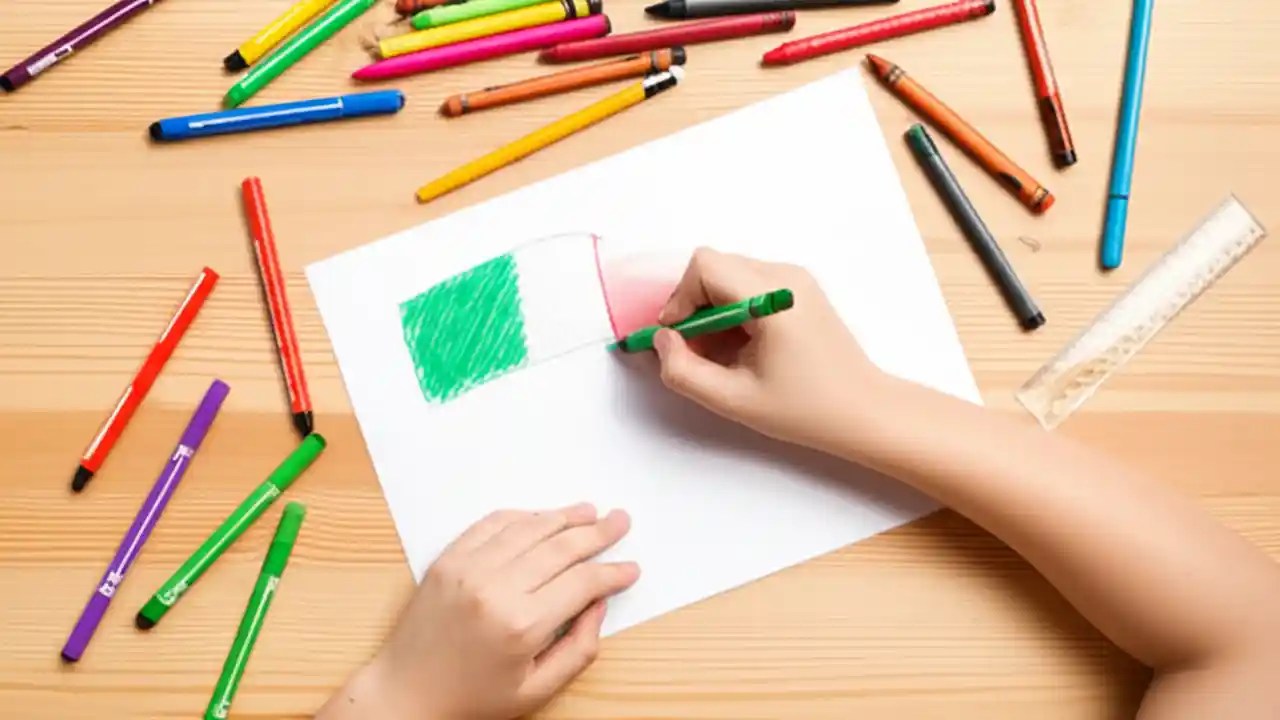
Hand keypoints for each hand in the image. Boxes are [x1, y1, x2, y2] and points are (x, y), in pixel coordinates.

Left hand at [320, 504, 637, 719]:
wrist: (404, 694)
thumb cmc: (470, 698)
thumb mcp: (536, 689)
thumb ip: (578, 648)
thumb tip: (599, 605)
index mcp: (522, 625)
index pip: (582, 582)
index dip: (612, 572)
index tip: (630, 568)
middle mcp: (495, 588)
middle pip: (561, 547)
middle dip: (598, 533)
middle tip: (620, 521)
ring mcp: (468, 569)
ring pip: (529, 528)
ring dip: (563, 516)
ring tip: (589, 512)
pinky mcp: (447, 560)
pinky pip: (491, 524)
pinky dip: (521, 515)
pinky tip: (541, 516)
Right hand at [652, 248, 885, 454]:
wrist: (863, 410)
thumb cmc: (804, 409)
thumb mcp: (733, 399)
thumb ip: (683, 371)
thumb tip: (661, 340)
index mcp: (773, 297)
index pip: (705, 266)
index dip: (680, 299)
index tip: (678, 337)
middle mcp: (785, 275)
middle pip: (715, 266)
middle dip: (693, 304)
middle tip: (695, 349)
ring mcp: (796, 278)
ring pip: (729, 273)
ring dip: (712, 307)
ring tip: (721, 352)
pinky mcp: (800, 288)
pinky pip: (749, 283)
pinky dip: (732, 308)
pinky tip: (742, 345)